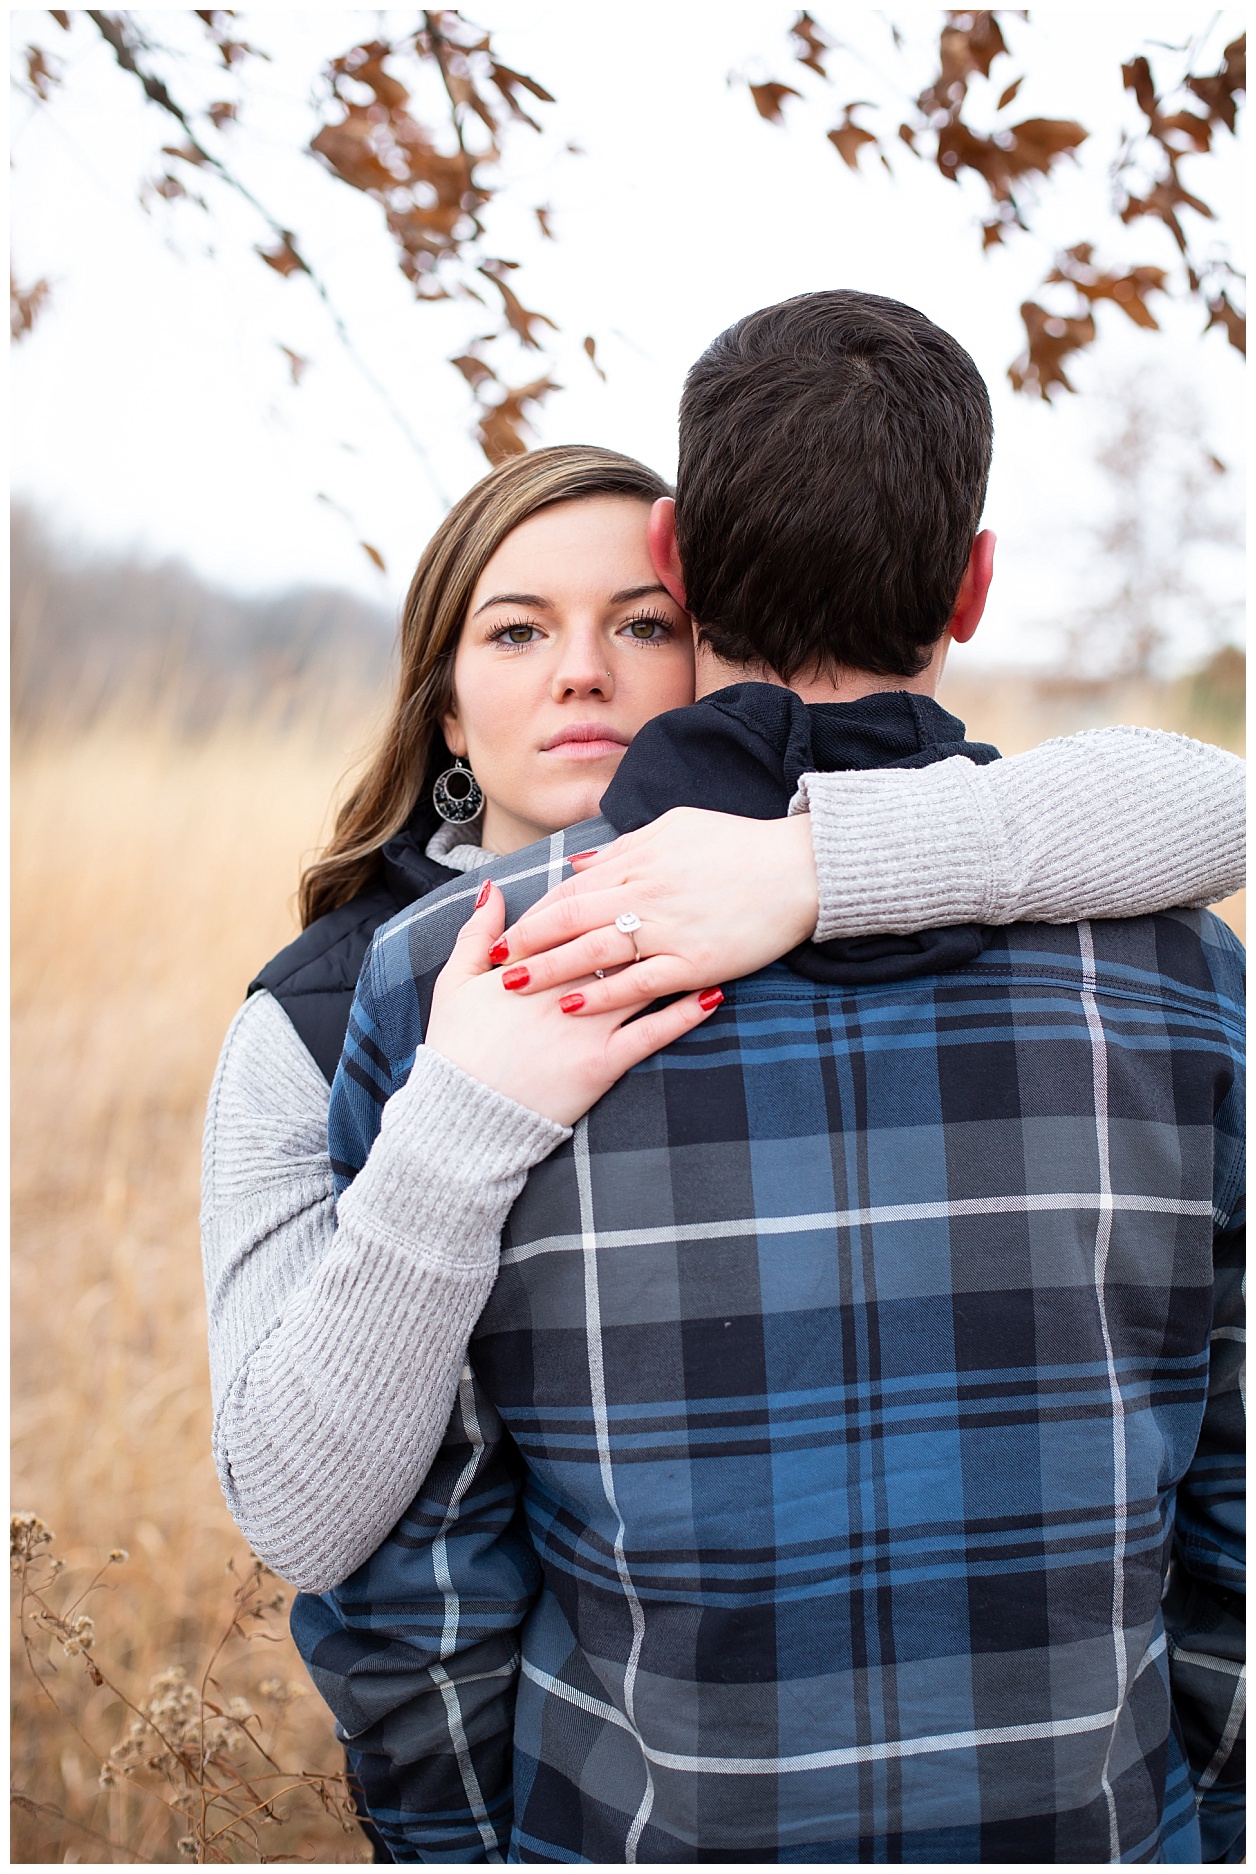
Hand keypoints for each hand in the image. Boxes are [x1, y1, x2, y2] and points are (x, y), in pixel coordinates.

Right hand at [423, 878, 723, 1127]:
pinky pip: (652, 1034)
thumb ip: (476, 933)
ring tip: (711, 935)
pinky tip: (711, 994)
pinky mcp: (603, 1063)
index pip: (573, 920)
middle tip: (686, 896)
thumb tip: (493, 890)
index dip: (602, 900)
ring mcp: (587, 1026)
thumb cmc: (457, 1048)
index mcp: (532, 965)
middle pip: (615, 942)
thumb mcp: (456, 983)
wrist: (465, 1116)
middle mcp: (564, 989)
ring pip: (640, 981)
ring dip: (676, 958)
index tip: (629, 884)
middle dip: (648, 919)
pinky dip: (683, 1014)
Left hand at [493, 807, 819, 1015]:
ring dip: (551, 970)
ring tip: (517, 987)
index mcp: (641, 859)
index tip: (507, 935)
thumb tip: (577, 865)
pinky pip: (639, 982)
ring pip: (595, 951)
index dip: (536, 915)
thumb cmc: (738, 845)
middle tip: (496, 966)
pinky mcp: (695, 961)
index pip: (573, 889)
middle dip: (529, 944)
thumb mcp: (676, 827)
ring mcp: (670, 929)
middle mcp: (647, 893)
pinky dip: (602, 994)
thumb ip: (623, 848)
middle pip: (572, 919)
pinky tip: (573, 1005)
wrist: (799, 869)